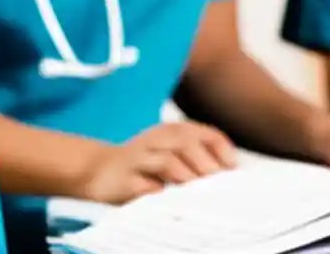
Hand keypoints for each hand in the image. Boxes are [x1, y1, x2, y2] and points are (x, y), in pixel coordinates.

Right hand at [77, 121, 238, 203]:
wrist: (97, 169)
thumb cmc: (143, 165)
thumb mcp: (170, 154)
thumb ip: (197, 158)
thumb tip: (230, 176)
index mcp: (171, 131)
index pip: (205, 134)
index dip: (222, 151)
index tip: (233, 171)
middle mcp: (156, 139)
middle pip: (187, 143)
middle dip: (207, 166)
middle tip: (219, 186)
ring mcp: (139, 157)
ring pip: (168, 162)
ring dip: (187, 178)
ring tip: (197, 192)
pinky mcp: (124, 177)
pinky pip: (145, 185)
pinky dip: (159, 191)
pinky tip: (167, 197)